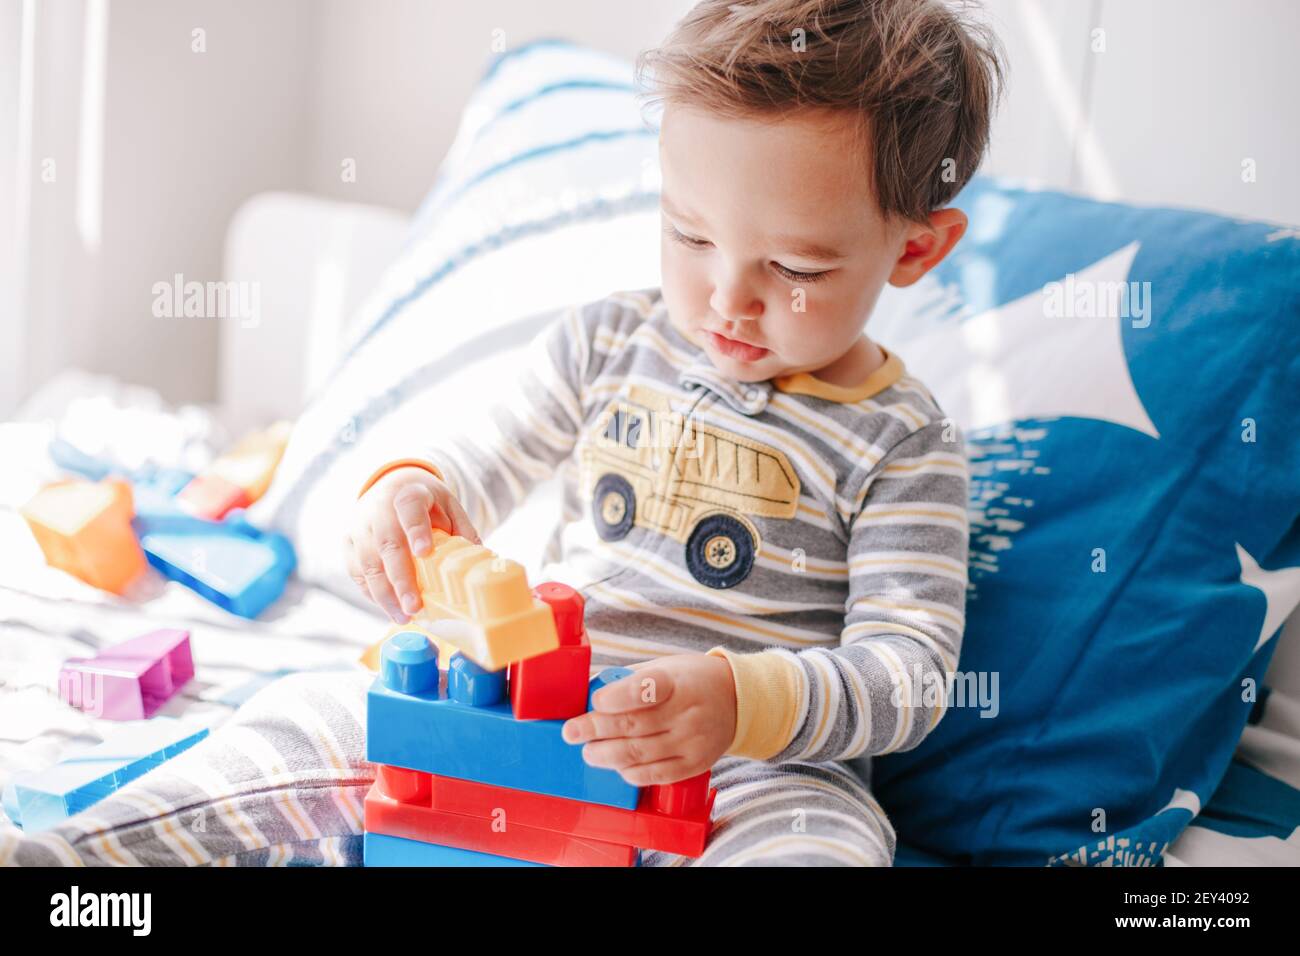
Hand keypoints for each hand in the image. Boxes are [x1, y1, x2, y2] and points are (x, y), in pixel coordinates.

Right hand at [345, 465, 480, 623]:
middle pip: (387, 544)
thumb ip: (462, 530)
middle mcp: (379, 509)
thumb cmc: (425, 503)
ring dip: (385, 595)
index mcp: (408, 494)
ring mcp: (359, 527)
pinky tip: (390, 608)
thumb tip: (479, 562)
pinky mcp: (348, 544)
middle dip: (401, 579)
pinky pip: (357, 573)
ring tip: (404, 617)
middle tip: (415, 606)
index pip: (410, 509)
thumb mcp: (448, 506)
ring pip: (368, 564)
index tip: (424, 553)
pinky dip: (372, 594)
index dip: (416, 530)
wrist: (389, 487)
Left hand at [561, 653, 736, 785]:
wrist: (737, 700)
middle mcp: (688, 714)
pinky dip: (630, 771)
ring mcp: (692, 742)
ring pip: (639, 754)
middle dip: (595, 729)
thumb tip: (588, 695)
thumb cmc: (691, 680)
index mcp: (678, 682)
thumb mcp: (665, 667)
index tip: (595, 701)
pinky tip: (616, 765)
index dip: (615, 697)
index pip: (644, 691)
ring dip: (605, 755)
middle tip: (571, 732)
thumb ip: (630, 681)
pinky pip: (654, 774)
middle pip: (633, 726)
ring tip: (588, 751)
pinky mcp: (694, 764)